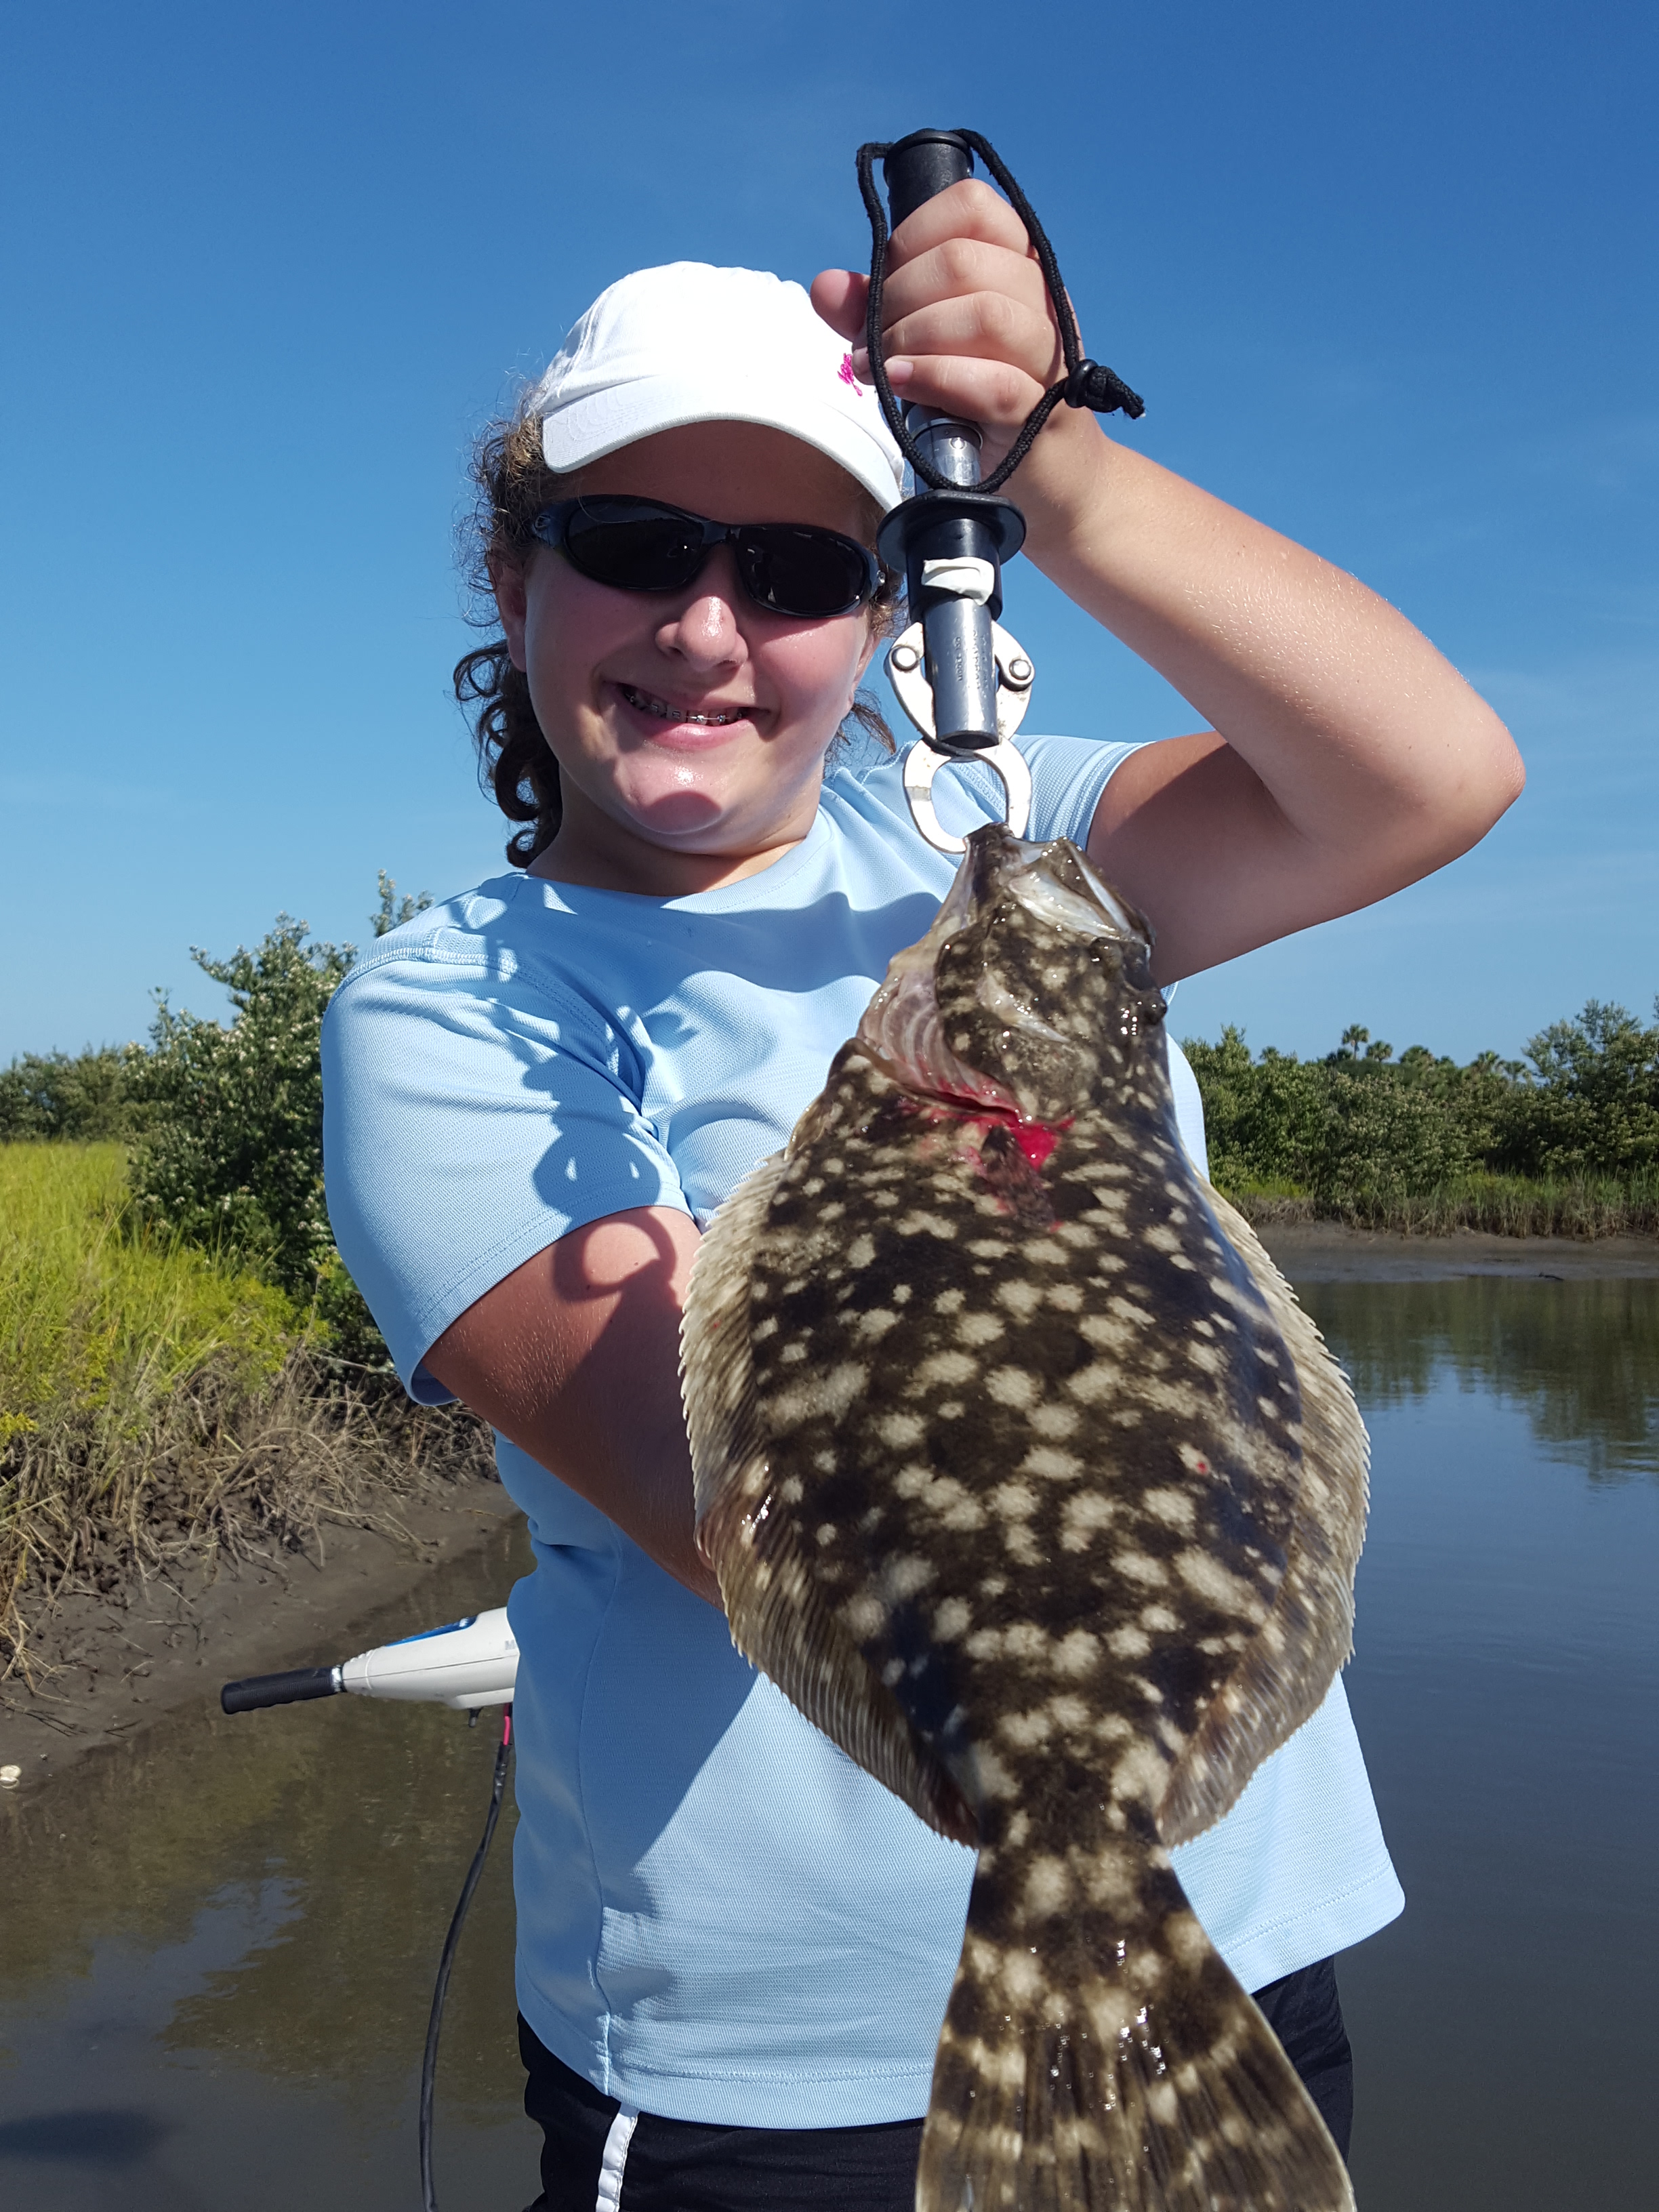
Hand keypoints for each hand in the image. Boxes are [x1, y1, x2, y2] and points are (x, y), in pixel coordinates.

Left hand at [811, 179, 1087, 490]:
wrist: (1053, 481)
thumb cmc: (988, 409)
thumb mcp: (929, 351)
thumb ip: (878, 316)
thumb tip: (826, 286)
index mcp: (1018, 269)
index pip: (971, 207)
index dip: (913, 235)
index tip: (886, 282)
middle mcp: (1042, 301)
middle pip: (963, 261)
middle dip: (897, 298)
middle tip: (871, 343)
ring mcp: (1049, 357)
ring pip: (984, 313)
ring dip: (913, 336)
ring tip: (882, 369)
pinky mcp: (1044, 414)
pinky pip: (994, 383)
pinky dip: (939, 377)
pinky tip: (903, 383)